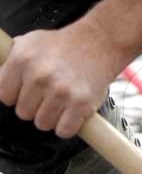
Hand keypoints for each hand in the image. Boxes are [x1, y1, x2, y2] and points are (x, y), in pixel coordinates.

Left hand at [0, 15, 121, 138]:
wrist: (99, 42)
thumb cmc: (65, 44)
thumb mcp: (30, 42)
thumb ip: (11, 61)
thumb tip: (0, 79)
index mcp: (22, 60)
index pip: (4, 97)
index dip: (16, 95)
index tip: (28, 91)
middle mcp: (39, 76)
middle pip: (23, 113)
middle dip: (35, 106)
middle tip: (49, 93)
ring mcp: (60, 91)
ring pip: (42, 124)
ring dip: (52, 116)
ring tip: (61, 100)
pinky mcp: (80, 104)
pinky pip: (64, 131)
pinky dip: (68, 125)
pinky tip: (72, 110)